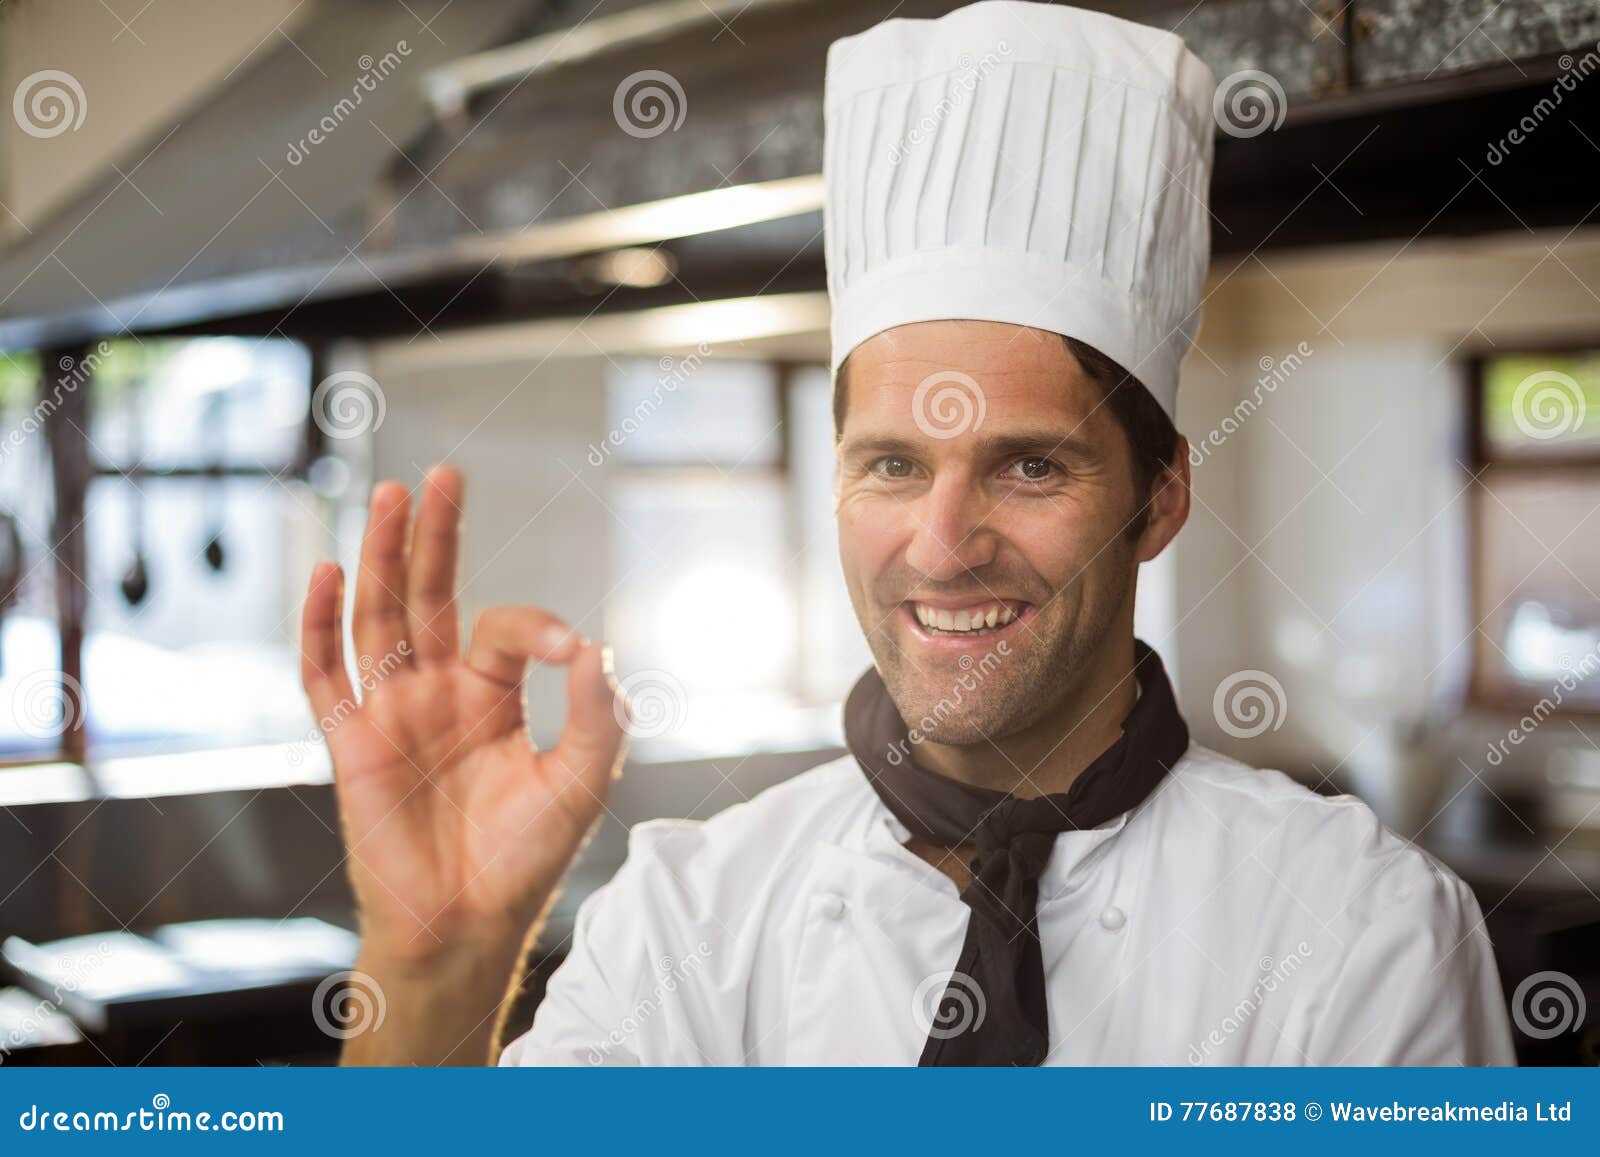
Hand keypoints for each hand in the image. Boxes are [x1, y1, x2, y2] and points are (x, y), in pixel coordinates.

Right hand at [299, 466, 625, 967]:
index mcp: (493, 695)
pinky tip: (328, 576)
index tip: (572, 649)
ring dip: (383, 559)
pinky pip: (326, 678)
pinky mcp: (352, 745)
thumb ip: (597, 714)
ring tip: (392, 496)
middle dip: (437, 537)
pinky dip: (320, 628)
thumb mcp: (583, 780)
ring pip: (379, 620)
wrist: (468, 923)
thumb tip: (594, 645)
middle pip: (430, 597)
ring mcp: (392, 714)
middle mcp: (439, 692)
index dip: (538, 625)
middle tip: (444, 475)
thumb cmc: (526, 856)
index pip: (503, 627)